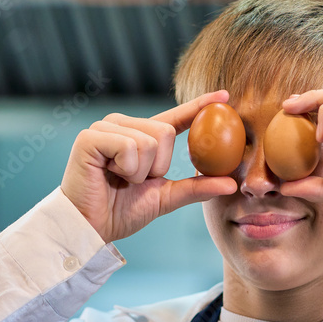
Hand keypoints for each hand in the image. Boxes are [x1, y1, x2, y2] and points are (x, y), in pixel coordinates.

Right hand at [60, 91, 237, 242]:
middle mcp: (123, 125)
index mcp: (141, 135)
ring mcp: (105, 128)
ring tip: (119, 178)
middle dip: (158, 165)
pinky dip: (127, 169)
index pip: (176, 117)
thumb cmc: (122, 210)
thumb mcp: (166, 197)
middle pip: (165, 132)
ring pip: (149, 141)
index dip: (199, 105)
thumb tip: (231, 185)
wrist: (91, 227)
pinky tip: (109, 174)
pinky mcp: (90, 137)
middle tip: (135, 179)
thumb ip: (196, 188)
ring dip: (141, 171)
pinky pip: (129, 147)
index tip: (225, 94)